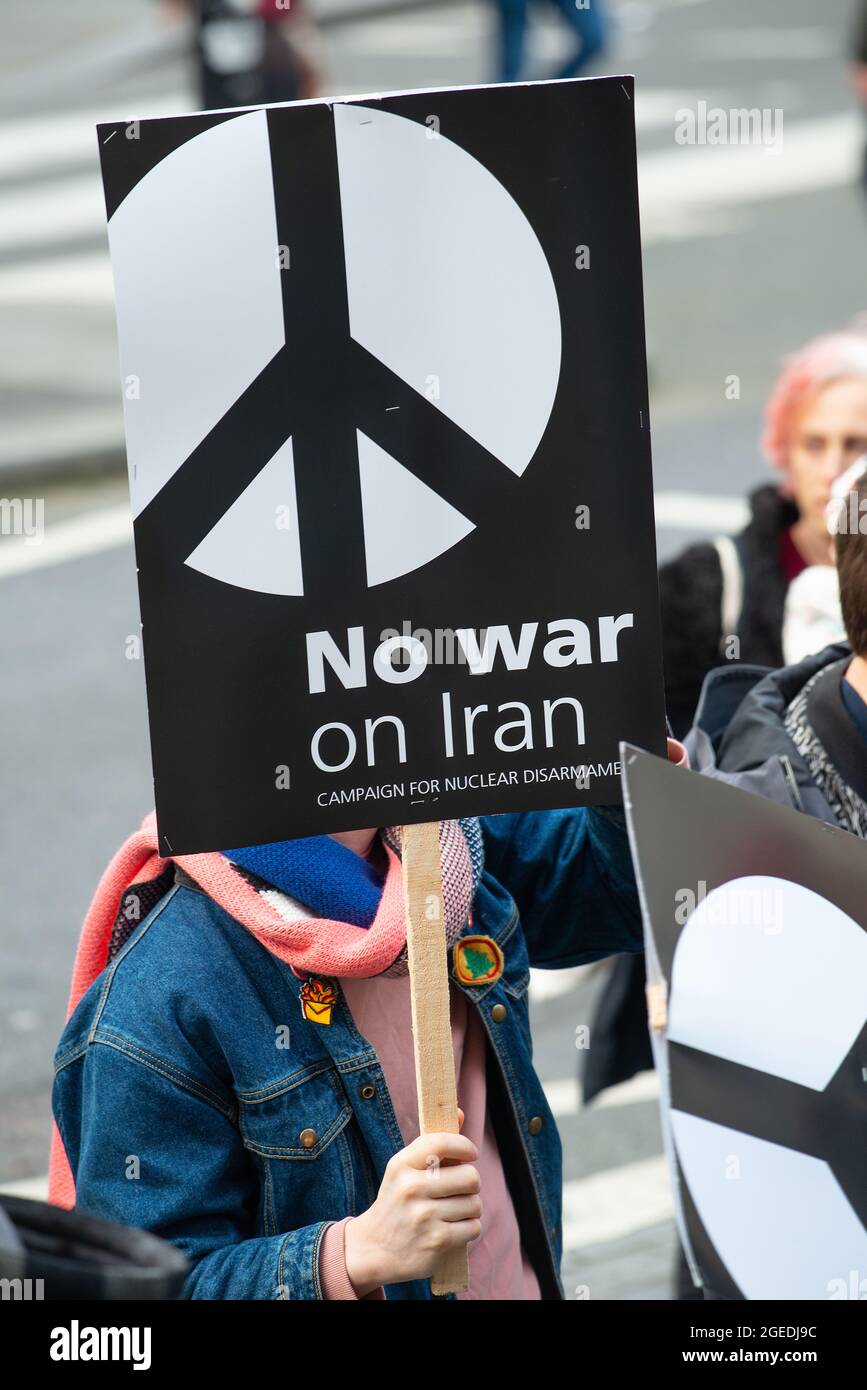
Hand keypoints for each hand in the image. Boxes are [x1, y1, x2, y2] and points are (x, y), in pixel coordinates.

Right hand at [344, 1128, 480, 1294]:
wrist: (373, 1249)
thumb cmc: (396, 1201)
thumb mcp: (404, 1169)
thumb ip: (434, 1142)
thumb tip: (462, 1112)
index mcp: (401, 1165)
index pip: (443, 1142)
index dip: (465, 1146)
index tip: (471, 1154)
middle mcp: (411, 1188)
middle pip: (469, 1176)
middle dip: (472, 1183)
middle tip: (462, 1189)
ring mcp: (424, 1217)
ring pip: (475, 1204)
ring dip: (470, 1208)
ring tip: (454, 1210)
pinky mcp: (436, 1242)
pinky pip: (473, 1227)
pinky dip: (469, 1228)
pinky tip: (454, 1228)